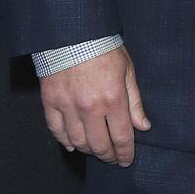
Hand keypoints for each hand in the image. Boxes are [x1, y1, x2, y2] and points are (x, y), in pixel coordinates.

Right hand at [39, 45, 150, 165]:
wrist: (73, 33)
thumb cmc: (103, 48)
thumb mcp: (127, 71)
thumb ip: (135, 102)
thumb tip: (143, 126)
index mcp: (113, 99)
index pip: (121, 137)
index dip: (125, 153)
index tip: (126, 160)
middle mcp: (90, 107)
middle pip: (99, 145)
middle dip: (108, 156)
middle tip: (113, 159)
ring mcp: (68, 106)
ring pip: (78, 142)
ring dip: (89, 151)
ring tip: (96, 150)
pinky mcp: (51, 102)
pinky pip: (57, 130)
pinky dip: (65, 142)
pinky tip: (73, 145)